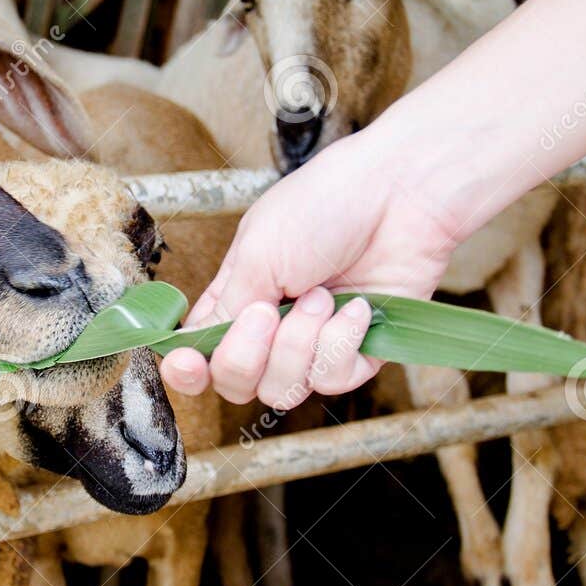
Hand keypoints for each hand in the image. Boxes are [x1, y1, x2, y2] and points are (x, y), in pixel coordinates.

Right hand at [160, 128, 461, 407]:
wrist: (401, 195)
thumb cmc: (327, 205)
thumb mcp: (258, 252)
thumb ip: (224, 310)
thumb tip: (196, 351)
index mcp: (238, 296)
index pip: (200, 352)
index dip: (186, 370)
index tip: (185, 363)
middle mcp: (272, 328)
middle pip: (237, 383)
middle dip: (248, 355)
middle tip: (270, 311)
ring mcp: (315, 343)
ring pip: (283, 391)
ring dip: (298, 344)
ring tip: (323, 296)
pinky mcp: (359, 353)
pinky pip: (332, 380)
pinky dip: (340, 343)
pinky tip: (357, 307)